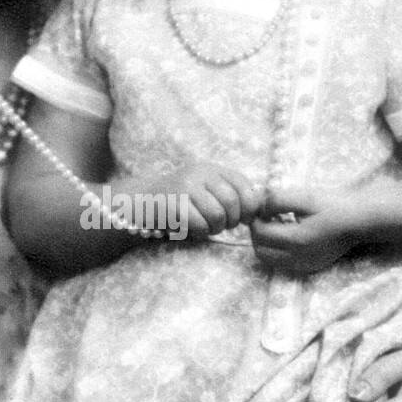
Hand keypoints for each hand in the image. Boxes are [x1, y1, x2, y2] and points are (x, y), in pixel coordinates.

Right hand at [133, 164, 263, 239]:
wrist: (142, 201)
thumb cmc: (181, 199)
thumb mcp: (206, 188)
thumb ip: (230, 193)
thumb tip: (259, 208)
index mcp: (212, 169)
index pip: (245, 186)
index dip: (249, 207)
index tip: (243, 218)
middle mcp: (200, 173)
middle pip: (233, 202)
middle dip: (232, 220)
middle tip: (222, 225)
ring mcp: (185, 187)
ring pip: (217, 215)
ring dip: (215, 228)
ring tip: (206, 227)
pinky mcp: (173, 204)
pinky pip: (199, 225)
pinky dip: (200, 233)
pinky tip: (193, 229)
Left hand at [250, 184, 363, 273]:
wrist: (359, 220)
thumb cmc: (334, 205)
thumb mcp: (305, 196)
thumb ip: (277, 200)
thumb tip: (259, 207)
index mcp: (297, 239)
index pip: (260, 233)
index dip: (255, 219)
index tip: (261, 208)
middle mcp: (299, 258)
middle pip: (261, 250)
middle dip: (257, 233)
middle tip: (266, 217)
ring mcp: (304, 265)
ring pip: (269, 259)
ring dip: (266, 242)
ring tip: (277, 224)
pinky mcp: (309, 267)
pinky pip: (283, 262)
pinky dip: (278, 250)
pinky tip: (288, 234)